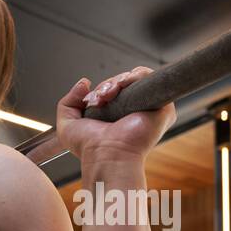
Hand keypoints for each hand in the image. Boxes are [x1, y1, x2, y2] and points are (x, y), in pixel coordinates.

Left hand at [55, 67, 175, 163]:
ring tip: (109, 95)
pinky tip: (122, 88)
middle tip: (100, 99)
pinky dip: (135, 76)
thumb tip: (84, 83)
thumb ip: (69, 101)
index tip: (92, 101)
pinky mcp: (162, 106)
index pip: (114, 88)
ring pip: (137, 76)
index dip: (102, 88)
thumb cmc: (89, 148)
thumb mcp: (67, 125)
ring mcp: (150, 108)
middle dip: (108, 84)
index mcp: (118, 115)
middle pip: (124, 80)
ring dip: (119, 80)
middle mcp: (135, 111)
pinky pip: (151, 77)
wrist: (106, 154)